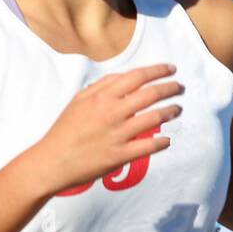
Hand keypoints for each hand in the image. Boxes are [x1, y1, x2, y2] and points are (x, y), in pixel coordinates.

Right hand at [28, 63, 181, 197]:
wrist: (52, 162)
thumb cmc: (64, 130)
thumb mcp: (80, 100)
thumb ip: (102, 86)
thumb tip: (125, 78)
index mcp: (102, 95)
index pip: (138, 76)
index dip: (159, 71)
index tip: (171, 70)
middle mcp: (112, 112)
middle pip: (151, 95)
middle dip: (170, 88)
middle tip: (180, 88)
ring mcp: (117, 134)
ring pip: (153, 119)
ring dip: (170, 112)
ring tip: (177, 110)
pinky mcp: (119, 156)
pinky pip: (147, 147)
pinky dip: (161, 142)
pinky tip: (167, 140)